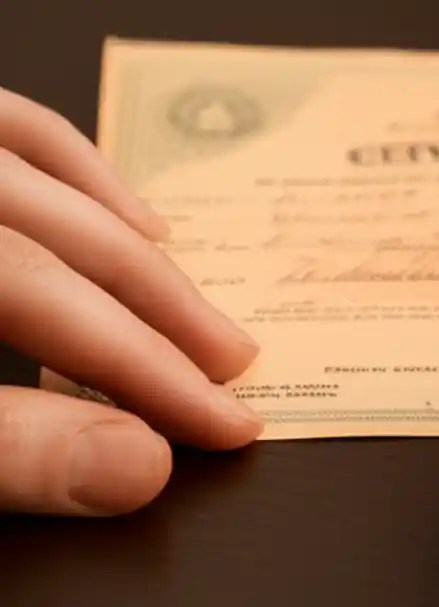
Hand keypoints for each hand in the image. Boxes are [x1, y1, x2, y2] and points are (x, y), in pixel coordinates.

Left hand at [0, 87, 261, 515]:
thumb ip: (4, 450)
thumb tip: (139, 467)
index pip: (60, 307)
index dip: (152, 374)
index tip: (228, 425)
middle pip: (71, 244)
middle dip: (165, 314)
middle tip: (236, 367)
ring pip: (49, 182)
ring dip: (134, 247)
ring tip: (196, 301)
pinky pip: (10, 127)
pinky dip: (77, 167)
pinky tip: (127, 211)